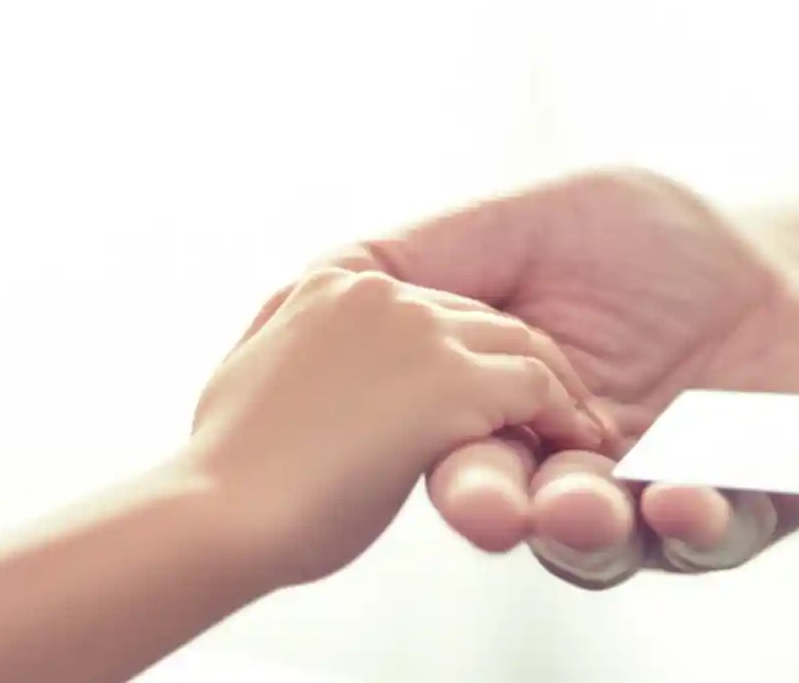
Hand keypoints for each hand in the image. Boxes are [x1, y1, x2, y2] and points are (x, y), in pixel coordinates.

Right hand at [187, 268, 604, 585]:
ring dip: (555, 390)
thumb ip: (297, 350)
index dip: (463, 350)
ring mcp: (418, 332)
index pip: (428, 306)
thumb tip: (303, 367)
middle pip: (479, 320)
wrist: (217, 513)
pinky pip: (535, 387)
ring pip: (519, 345)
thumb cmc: (224, 467)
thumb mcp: (254, 375)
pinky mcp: (452, 382)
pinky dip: (564, 415)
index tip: (489, 396)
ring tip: (581, 434)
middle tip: (552, 419)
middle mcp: (381, 294)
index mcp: (333, 285)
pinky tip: (579, 446)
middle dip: (517, 369)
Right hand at [326, 169, 798, 586]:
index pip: (450, 441)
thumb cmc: (652, 247)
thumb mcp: (536, 223)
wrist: (785, 270)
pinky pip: (711, 532)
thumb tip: (334, 274)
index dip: (428, 444)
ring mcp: (645, 495)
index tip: (394, 448)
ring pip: (602, 536)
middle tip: (489, 512)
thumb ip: (443, 253)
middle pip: (514, 502)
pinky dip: (694, 521)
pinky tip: (682, 499)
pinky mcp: (733, 509)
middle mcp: (563, 466)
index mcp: (504, 408)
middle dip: (494, 507)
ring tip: (578, 509)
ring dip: (584, 528)